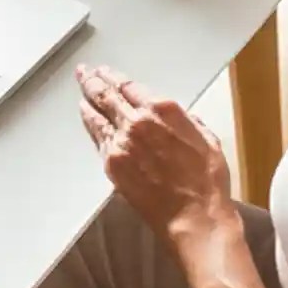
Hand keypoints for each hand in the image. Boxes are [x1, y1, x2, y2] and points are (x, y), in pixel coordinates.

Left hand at [76, 64, 238, 244]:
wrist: (195, 216)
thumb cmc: (206, 181)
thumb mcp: (206, 138)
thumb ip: (185, 121)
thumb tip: (177, 116)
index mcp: (163, 110)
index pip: (128, 85)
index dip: (114, 76)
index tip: (106, 71)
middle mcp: (137, 121)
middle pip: (106, 94)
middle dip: (93, 80)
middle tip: (84, 72)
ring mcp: (121, 143)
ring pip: (97, 114)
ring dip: (87, 98)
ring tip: (81, 87)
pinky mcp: (112, 164)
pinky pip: (97, 138)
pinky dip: (90, 123)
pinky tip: (87, 117)